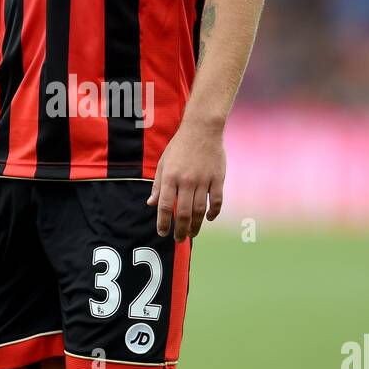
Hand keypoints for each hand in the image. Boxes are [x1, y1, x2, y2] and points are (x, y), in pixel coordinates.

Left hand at [146, 122, 225, 241]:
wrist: (202, 129)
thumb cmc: (180, 146)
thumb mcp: (164, 163)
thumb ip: (158, 185)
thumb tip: (151, 204)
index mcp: (170, 177)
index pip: (165, 206)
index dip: (163, 223)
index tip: (163, 233)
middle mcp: (186, 181)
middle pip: (184, 213)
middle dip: (180, 230)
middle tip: (179, 239)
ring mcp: (203, 180)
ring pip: (200, 210)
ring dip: (196, 226)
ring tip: (193, 233)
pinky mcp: (218, 178)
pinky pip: (216, 201)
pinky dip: (213, 212)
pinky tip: (209, 218)